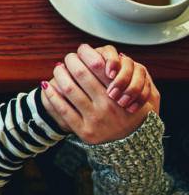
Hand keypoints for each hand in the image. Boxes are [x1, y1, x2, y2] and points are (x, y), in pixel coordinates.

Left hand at [41, 45, 158, 143]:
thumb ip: (138, 76)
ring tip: (58, 68)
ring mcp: (95, 120)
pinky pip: (63, 108)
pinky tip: (46, 85)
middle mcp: (108, 106)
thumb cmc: (135, 113)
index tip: (81, 50)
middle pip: (81, 74)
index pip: (98, 65)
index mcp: (121, 94)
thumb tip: (119, 56)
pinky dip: (52, 94)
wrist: (134, 145)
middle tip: (68, 58)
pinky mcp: (84, 131)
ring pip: (69, 89)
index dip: (86, 53)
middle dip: (71, 61)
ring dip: (59, 74)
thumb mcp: (148, 96)